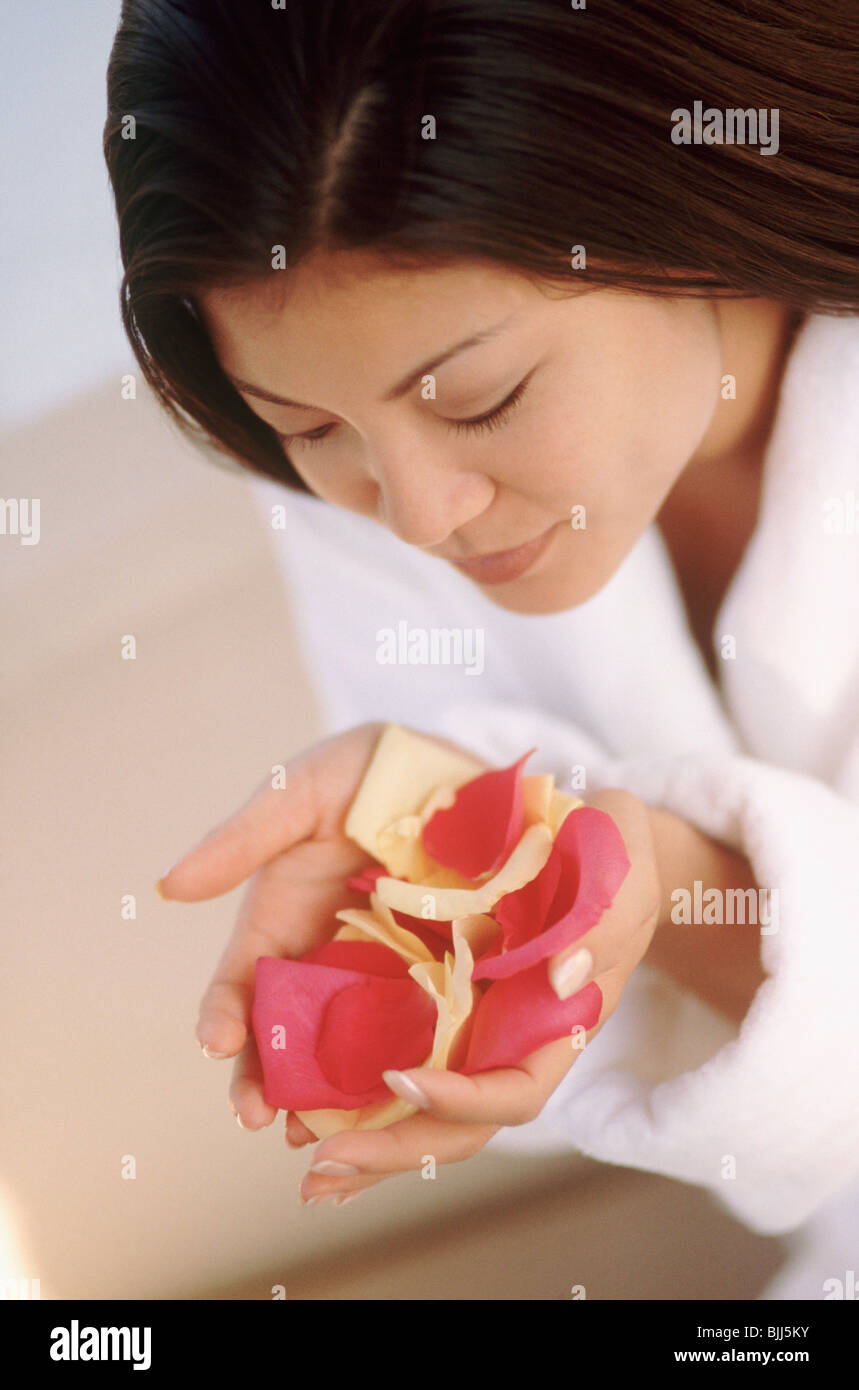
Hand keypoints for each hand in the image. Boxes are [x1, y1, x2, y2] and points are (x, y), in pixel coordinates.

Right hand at [157, 721, 488, 1131]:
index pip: (241, 983)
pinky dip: (400, 1073)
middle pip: (286, 1035)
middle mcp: (327, 956)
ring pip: (346, 1049)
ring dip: (327, 1094)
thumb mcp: (301, 793)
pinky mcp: (444, 977)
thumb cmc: (370, 766)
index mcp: (284, 916)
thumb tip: (169, 887)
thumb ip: (242, 838)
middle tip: (258, 1116)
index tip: (217, 1041)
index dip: (225, 1015)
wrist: (460, 763)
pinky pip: (417, 1035)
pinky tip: (394, 1100)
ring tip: (314, 1130)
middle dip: (267, 1080)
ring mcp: (384, 971)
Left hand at [296, 787, 662, 1207]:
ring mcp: (473, 1028)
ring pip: (419, 1106)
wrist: (595, 841)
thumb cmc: (613, 858)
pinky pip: (395, 1053)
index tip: (399, 1079)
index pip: (514, 1091)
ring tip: (303, 1165)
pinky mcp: (439, 1002)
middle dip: (393, 1148)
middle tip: (320, 1165)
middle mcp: (510, 1042)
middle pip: (456, 1124)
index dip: (462, 1100)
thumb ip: (604, 926)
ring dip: (365, 1139)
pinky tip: (303, 1105)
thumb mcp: (618, 878)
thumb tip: (567, 976)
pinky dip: (353, 1087)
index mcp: (558, 1026)